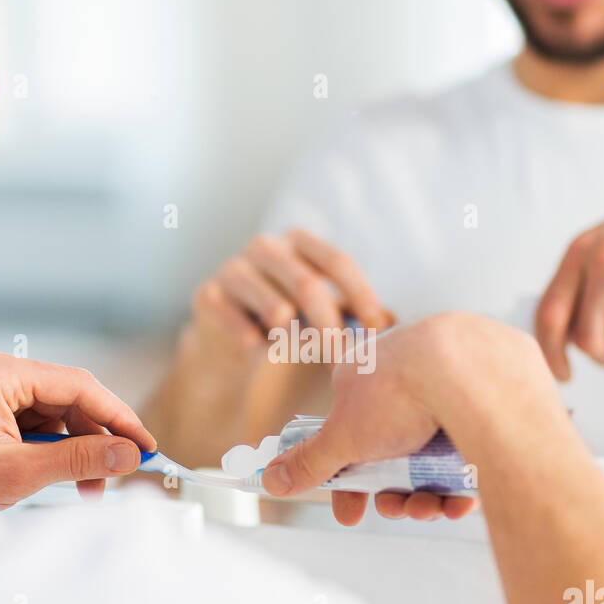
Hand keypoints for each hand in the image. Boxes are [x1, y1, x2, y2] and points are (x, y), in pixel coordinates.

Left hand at [0, 349, 155, 508]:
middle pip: (68, 399)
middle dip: (94, 440)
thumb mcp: (17, 472)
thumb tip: (129, 455)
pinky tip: (58, 478)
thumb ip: (79, 461)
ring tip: (85, 488)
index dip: (118, 416)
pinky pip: (34, 424)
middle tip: (114, 477)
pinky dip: (51, 451)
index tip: (145, 445)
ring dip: (74, 451)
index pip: (78, 385)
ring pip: (54, 415)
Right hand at [191, 229, 393, 353]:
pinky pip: (235, 320)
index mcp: (298, 243)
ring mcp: (233, 269)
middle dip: (332, 327)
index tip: (379, 329)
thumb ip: (351, 309)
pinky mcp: (207, 295)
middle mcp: (265, 247)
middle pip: (308, 285)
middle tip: (344, 360)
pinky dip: (251, 339)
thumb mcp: (319, 310)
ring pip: (274, 304)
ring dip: (293, 336)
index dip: (361, 295)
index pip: (336, 261)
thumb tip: (396, 322)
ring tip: (298, 352)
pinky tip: (256, 348)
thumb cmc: (284, 319)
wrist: (225, 336)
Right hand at [261, 313, 555, 525]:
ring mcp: (453, 386)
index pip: (350, 435)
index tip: (351, 513)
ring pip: (436, 456)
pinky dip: (465, 479)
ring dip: (428, 494)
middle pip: (395, 452)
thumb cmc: (403, 391)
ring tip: (435, 508)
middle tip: (401, 511)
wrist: (475, 371)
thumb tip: (270, 479)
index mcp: (368, 374)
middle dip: (395, 493)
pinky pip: (472, 449)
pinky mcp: (491, 399)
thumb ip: (308, 461)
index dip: (348, 481)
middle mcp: (411, 376)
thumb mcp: (342, 437)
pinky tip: (465, 499)